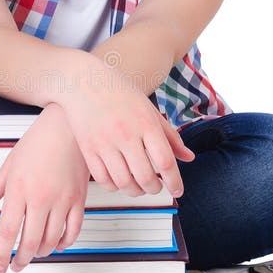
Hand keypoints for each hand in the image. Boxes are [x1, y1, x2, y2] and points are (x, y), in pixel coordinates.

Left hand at [0, 103, 89, 272]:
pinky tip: (56, 244)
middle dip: (20, 261)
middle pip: (29, 242)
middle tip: (14, 267)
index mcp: (19, 190)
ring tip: (33, 253)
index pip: (7, 232)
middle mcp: (40, 199)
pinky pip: (73, 231)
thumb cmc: (37, 142)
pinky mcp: (79, 199)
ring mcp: (62, 200)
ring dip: (40, 253)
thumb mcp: (8, 165)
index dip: (0, 256)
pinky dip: (64, 243)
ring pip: (51, 241)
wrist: (67, 127)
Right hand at [59, 65, 193, 197]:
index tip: (177, 191)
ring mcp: (105, 142)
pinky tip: (120, 181)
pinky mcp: (88, 149)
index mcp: (146, 123)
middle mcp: (126, 134)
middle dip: (155, 189)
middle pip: (145, 177)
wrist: (84, 81)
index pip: (165, 162)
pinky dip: (114, 187)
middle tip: (157, 188)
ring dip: (135, 191)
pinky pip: (103, 179)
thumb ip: (171, 136)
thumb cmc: (121, 94)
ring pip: (124, 182)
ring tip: (139, 187)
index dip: (174, 182)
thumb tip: (189, 158)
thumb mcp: (150, 111)